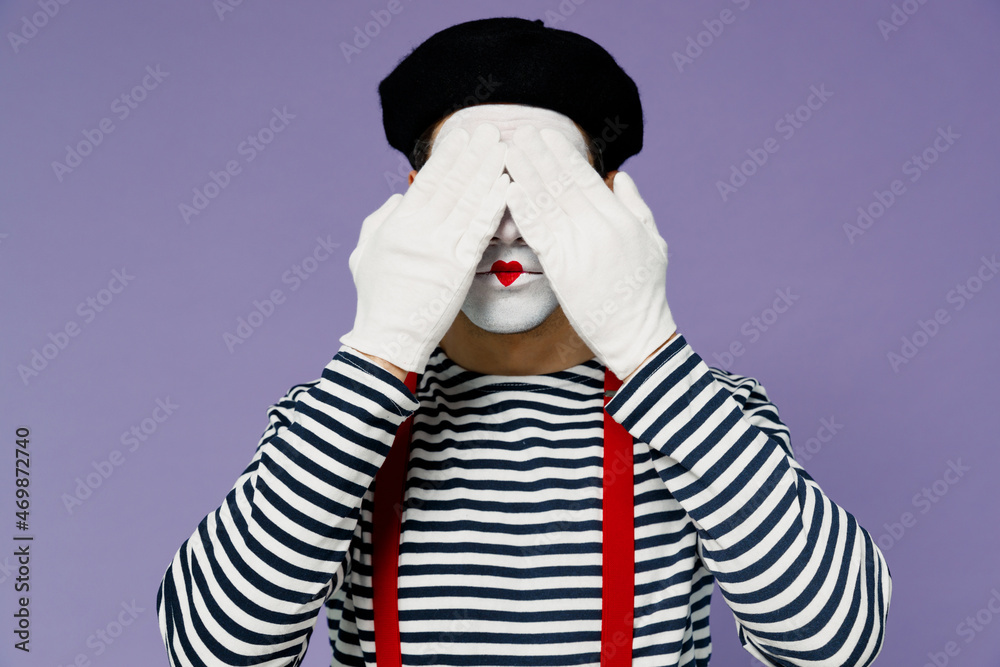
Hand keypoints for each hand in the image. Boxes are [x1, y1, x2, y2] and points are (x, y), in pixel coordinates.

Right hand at [340, 124, 508, 373]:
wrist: (389, 337)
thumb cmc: (376, 298)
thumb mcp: (364, 252)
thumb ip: (381, 219)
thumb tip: (401, 196)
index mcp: (397, 224)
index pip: (427, 181)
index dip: (447, 157)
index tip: (462, 137)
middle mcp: (419, 231)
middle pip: (452, 185)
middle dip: (473, 155)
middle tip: (491, 130)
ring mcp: (440, 249)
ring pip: (469, 202)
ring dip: (488, 172)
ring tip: (502, 149)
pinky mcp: (459, 268)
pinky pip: (479, 232)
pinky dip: (494, 207)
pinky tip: (506, 187)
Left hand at [504, 125, 676, 379]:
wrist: (636, 334)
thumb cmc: (644, 292)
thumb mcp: (653, 243)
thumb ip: (636, 206)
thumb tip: (619, 176)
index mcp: (622, 220)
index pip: (587, 179)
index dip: (564, 155)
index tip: (546, 135)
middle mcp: (601, 229)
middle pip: (563, 185)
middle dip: (539, 157)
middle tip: (519, 133)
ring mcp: (581, 248)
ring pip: (548, 204)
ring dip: (526, 175)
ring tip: (508, 153)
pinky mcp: (562, 270)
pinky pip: (538, 233)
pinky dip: (523, 210)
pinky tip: (509, 191)